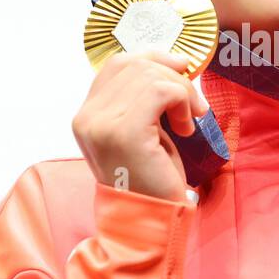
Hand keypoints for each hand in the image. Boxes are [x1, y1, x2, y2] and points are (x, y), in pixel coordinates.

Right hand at [71, 50, 208, 202]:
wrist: (149, 220)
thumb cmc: (152, 177)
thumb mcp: (144, 130)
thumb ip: (144, 98)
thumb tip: (176, 59)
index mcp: (86, 115)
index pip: (117, 64)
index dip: (153, 59)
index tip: (181, 72)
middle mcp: (87, 116)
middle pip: (134, 64)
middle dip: (172, 75)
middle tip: (192, 104)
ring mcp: (101, 123)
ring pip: (149, 74)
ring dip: (181, 91)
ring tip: (190, 119)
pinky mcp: (124, 132)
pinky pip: (161, 92)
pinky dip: (182, 102)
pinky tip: (185, 129)